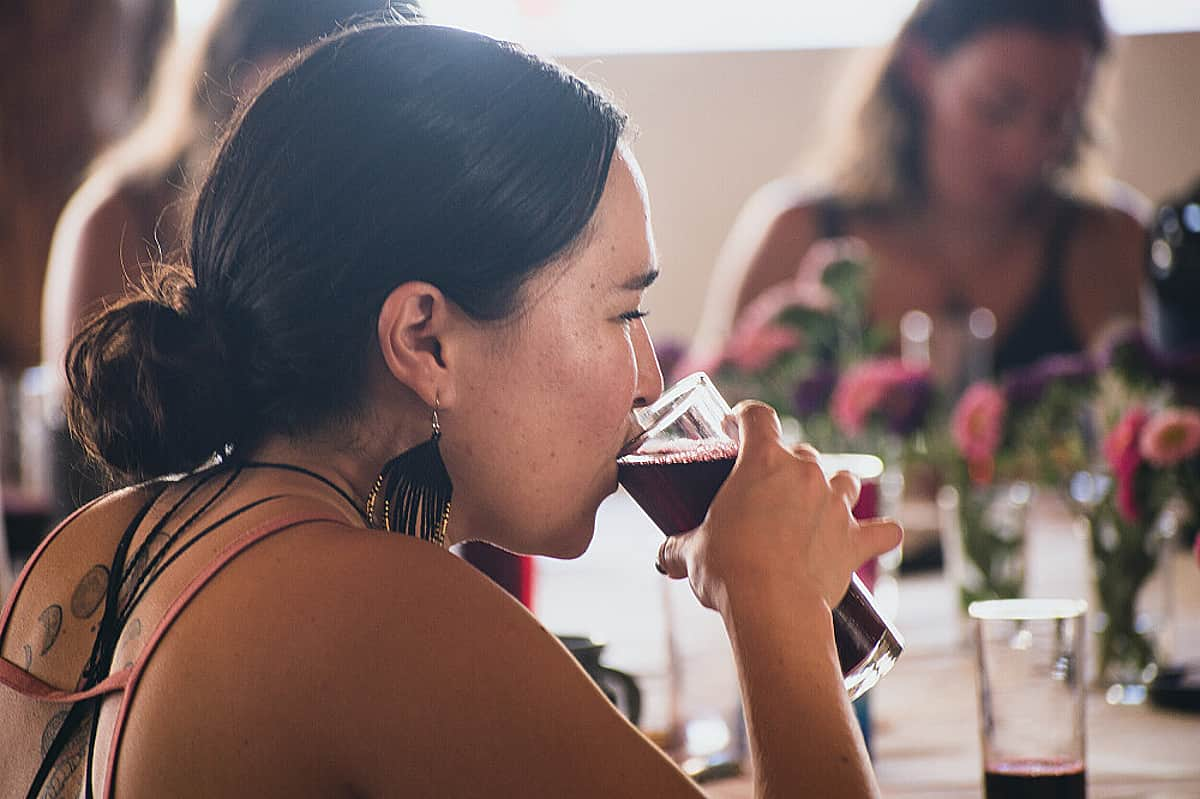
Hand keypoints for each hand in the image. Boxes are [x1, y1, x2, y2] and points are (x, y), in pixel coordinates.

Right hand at [656, 401, 900, 613]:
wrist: (772, 605)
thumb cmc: (728, 569)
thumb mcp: (691, 552)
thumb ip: (677, 547)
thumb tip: (665, 557)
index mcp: (761, 461)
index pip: (756, 417)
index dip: (744, 418)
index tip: (734, 428)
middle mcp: (804, 473)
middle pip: (800, 452)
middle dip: (785, 467)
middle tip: (767, 492)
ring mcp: (834, 504)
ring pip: (843, 480)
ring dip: (832, 489)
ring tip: (817, 508)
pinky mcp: (854, 540)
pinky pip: (881, 531)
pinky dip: (880, 534)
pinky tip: (880, 537)